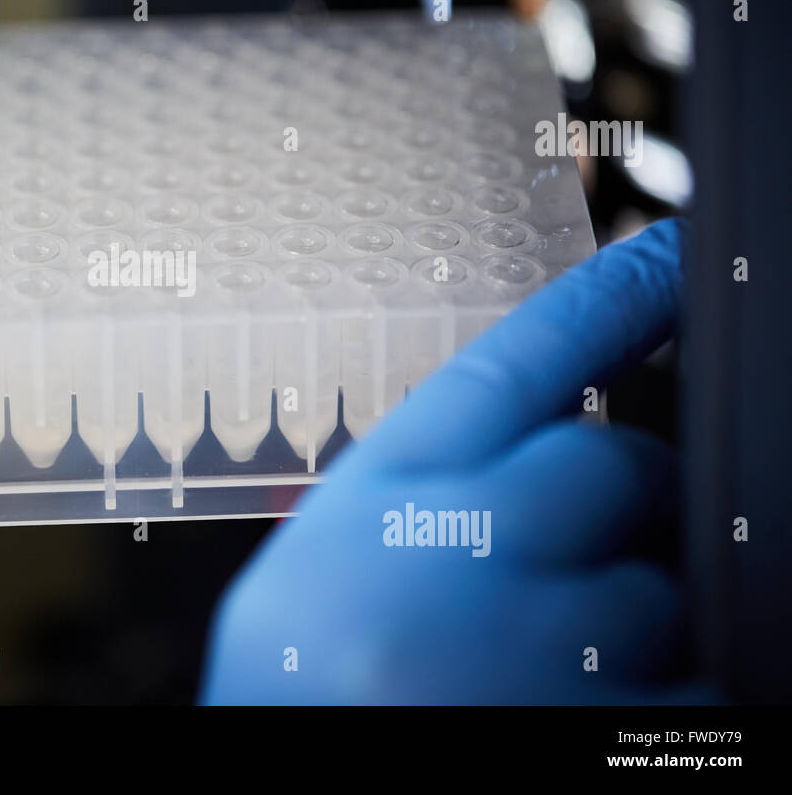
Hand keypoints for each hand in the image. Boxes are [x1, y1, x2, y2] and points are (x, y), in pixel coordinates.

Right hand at [201, 219, 717, 702]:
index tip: (665, 252)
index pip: (506, 366)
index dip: (598, 298)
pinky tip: (560, 715)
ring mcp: (531, 663)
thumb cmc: (306, 701)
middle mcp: (447, 572)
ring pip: (658, 594)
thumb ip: (420, 500)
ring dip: (619, 630)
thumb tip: (534, 449)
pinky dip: (641, 703)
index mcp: (366, 515)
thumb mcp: (327, 577)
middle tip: (564, 557)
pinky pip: (684, 691)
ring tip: (524, 680)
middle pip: (614, 469)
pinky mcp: (608, 739)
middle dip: (618, 502)